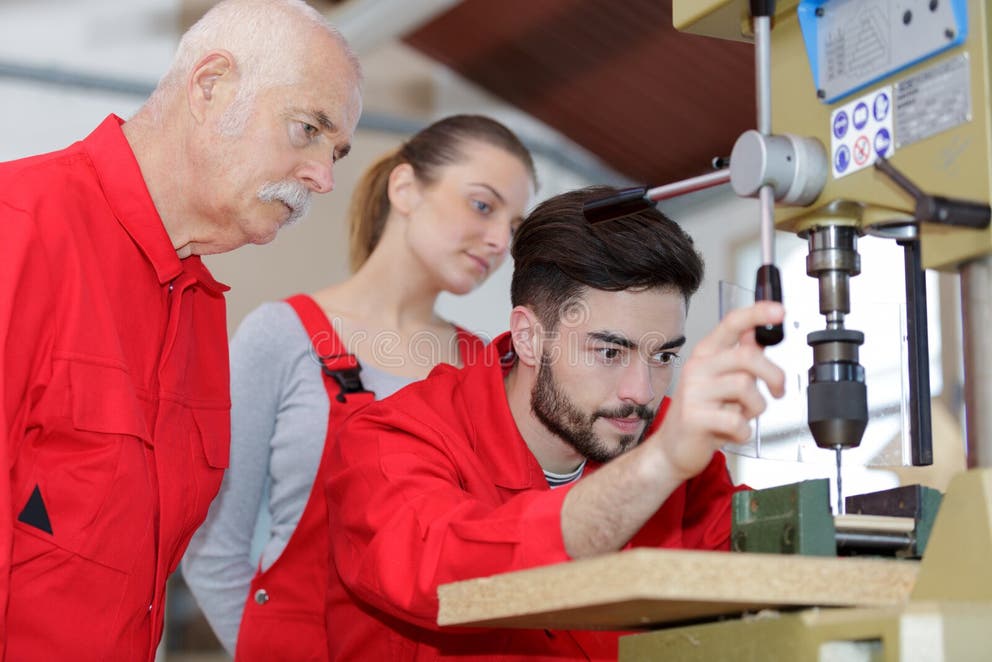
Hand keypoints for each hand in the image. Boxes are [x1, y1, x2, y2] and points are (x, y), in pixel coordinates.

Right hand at [650, 301, 785, 480]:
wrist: (673, 448)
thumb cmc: (700, 415)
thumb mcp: (721, 381)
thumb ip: (740, 358)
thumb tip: (757, 334)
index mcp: (706, 355)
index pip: (732, 324)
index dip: (757, 314)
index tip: (779, 311)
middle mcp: (698, 368)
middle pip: (748, 357)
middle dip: (774, 375)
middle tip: (778, 390)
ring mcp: (693, 392)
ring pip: (746, 388)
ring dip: (755, 409)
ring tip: (741, 416)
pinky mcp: (694, 417)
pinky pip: (737, 422)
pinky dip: (743, 432)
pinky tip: (732, 433)